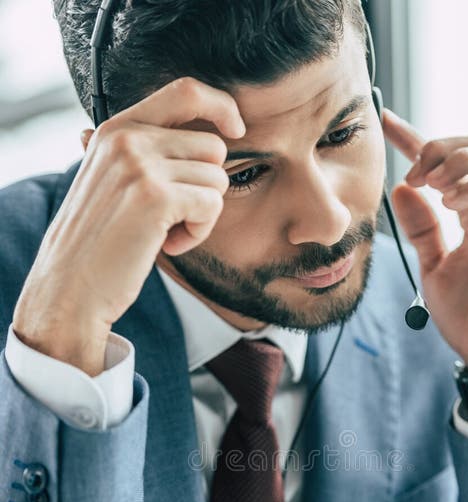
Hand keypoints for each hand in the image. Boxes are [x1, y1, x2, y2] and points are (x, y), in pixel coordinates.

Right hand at [12, 77, 244, 375]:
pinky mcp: (156, 197)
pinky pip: (211, 206)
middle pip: (213, 146)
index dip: (222, 106)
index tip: (236, 130)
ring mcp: (141, 165)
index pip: (186, 92)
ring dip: (202, 215)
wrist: (71, 285)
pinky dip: (199, 233)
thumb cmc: (100, 242)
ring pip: (217, 178)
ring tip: (167, 233)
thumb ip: (144, 154)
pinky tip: (168, 245)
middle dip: (207, 187)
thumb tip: (206, 134)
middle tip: (177, 217)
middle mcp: (128, 139)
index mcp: (116, 129)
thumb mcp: (112, 183)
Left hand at [383, 110, 467, 378]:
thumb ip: (421, 229)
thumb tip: (400, 189)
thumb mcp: (432, 268)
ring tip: (436, 185)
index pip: (451, 163)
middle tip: (415, 172)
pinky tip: (453, 203)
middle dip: (444, 147)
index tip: (385, 122)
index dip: (418, 139)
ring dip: (465, 162)